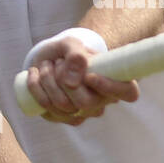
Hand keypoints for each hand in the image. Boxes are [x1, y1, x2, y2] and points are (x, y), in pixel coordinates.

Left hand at [23, 35, 138, 125]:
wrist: (50, 59)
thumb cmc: (68, 51)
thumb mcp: (72, 44)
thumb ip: (75, 55)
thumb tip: (72, 82)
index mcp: (115, 81)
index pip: (128, 92)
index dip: (110, 87)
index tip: (89, 75)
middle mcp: (102, 101)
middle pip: (86, 102)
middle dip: (64, 77)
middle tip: (58, 61)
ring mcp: (82, 113)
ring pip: (62, 105)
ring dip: (47, 79)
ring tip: (47, 64)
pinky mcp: (62, 118)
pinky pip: (47, 109)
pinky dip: (36, 88)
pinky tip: (34, 74)